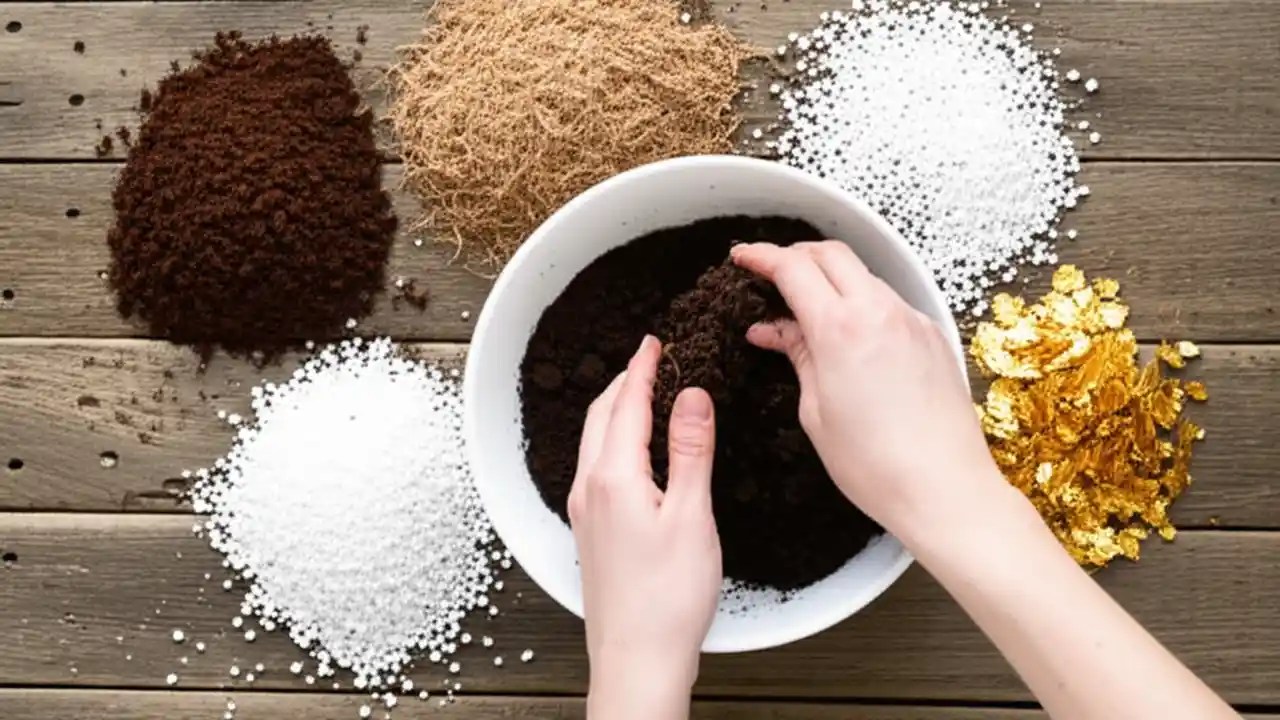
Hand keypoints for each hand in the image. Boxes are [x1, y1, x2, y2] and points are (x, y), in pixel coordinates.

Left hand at [569, 335, 720, 719]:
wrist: (636, 659)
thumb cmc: (668, 597)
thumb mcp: (692, 516)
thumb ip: (692, 451)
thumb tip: (691, 394)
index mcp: (614, 477)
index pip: (626, 404)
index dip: (643, 368)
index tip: (655, 341)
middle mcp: (589, 488)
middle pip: (602, 416)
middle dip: (625, 382)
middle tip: (651, 358)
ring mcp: (584, 511)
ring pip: (595, 441)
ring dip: (617, 410)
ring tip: (643, 394)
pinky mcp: (590, 531)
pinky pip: (595, 466)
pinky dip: (614, 440)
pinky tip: (634, 450)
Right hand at [731, 241, 1012, 543]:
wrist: (945, 489)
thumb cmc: (877, 465)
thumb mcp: (815, 410)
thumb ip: (797, 355)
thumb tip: (771, 329)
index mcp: (841, 328)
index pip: (793, 268)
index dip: (761, 256)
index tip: (743, 258)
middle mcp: (881, 312)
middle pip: (830, 254)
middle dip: (795, 256)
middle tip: (769, 275)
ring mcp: (912, 321)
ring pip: (862, 275)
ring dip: (830, 279)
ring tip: (805, 311)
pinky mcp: (932, 336)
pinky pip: (888, 302)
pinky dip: (860, 303)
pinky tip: (847, 333)